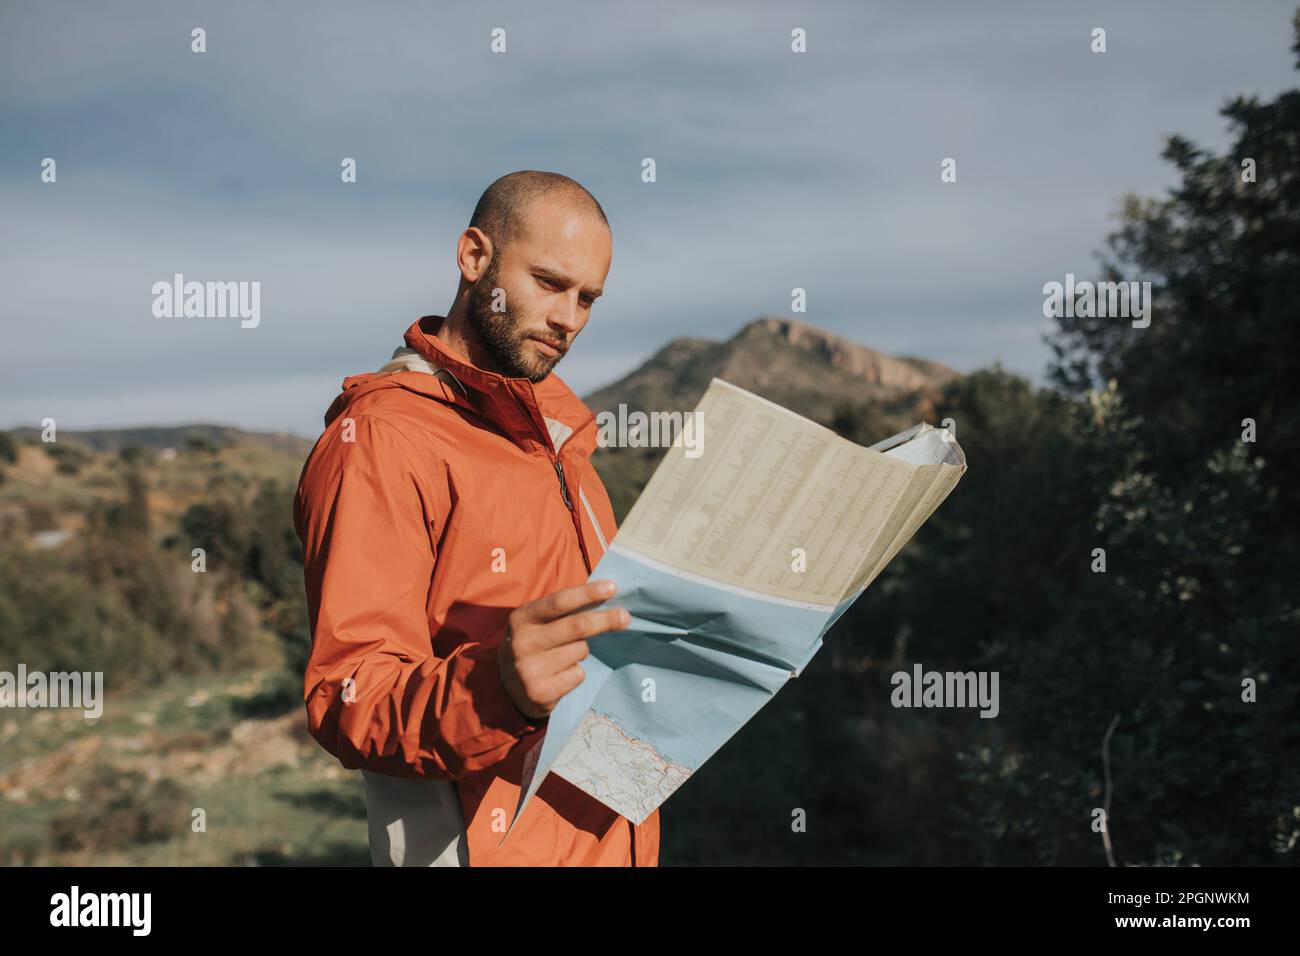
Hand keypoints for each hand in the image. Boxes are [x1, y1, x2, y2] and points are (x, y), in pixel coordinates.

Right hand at [497, 580, 629, 720]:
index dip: (588, 593)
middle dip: (605, 620)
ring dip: (581, 651)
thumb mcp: (535, 623)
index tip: (612, 588)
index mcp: (521, 618)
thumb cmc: (531, 645)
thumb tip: (604, 595)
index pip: (559, 601)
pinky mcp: (539, 692)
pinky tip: (559, 675)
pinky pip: (577, 675)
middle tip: (625, 617)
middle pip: (577, 626)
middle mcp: (522, 642)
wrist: (505, 688)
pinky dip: (576, 673)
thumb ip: (562, 611)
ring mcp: (529, 669)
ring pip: (580, 652)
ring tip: (562, 656)